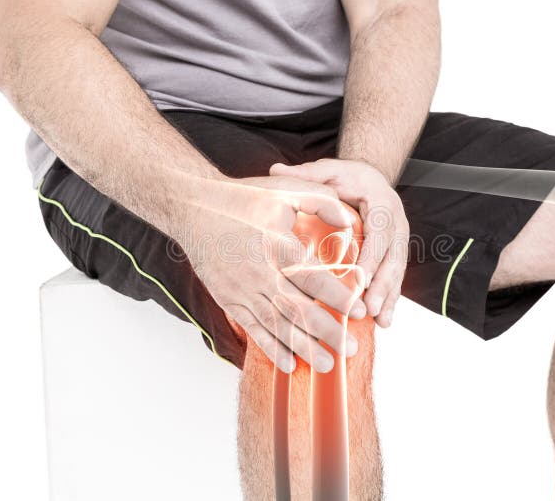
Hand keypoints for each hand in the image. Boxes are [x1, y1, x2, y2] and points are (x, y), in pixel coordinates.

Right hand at [178, 175, 365, 372]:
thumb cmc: (244, 198)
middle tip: (352, 350)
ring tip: (326, 365)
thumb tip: (351, 223)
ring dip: (302, 347)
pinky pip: (252, 328)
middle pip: (298, 309)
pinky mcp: (228, 299)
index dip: (339, 298)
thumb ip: (322, 203)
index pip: (314, 279)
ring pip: (277, 324)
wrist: (193, 209)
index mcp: (278, 246)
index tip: (361, 312)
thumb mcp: (285, 190)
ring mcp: (242, 290)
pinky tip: (288, 364)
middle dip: (327, 333)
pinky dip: (270, 347)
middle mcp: (260, 273)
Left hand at [270, 159, 407, 326]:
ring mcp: (398, 239)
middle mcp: (396, 221)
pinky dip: (390, 300)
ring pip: (397, 271)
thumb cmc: (345, 177)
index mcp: (381, 201)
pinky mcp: (395, 253)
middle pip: (393, 256)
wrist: (368, 179)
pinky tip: (383, 322)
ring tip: (378, 321)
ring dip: (388, 297)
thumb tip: (274, 169)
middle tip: (369, 307)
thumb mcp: (327, 172)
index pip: (380, 230)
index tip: (360, 279)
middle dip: (382, 284)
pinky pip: (395, 278)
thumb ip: (305, 174)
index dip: (372, 256)